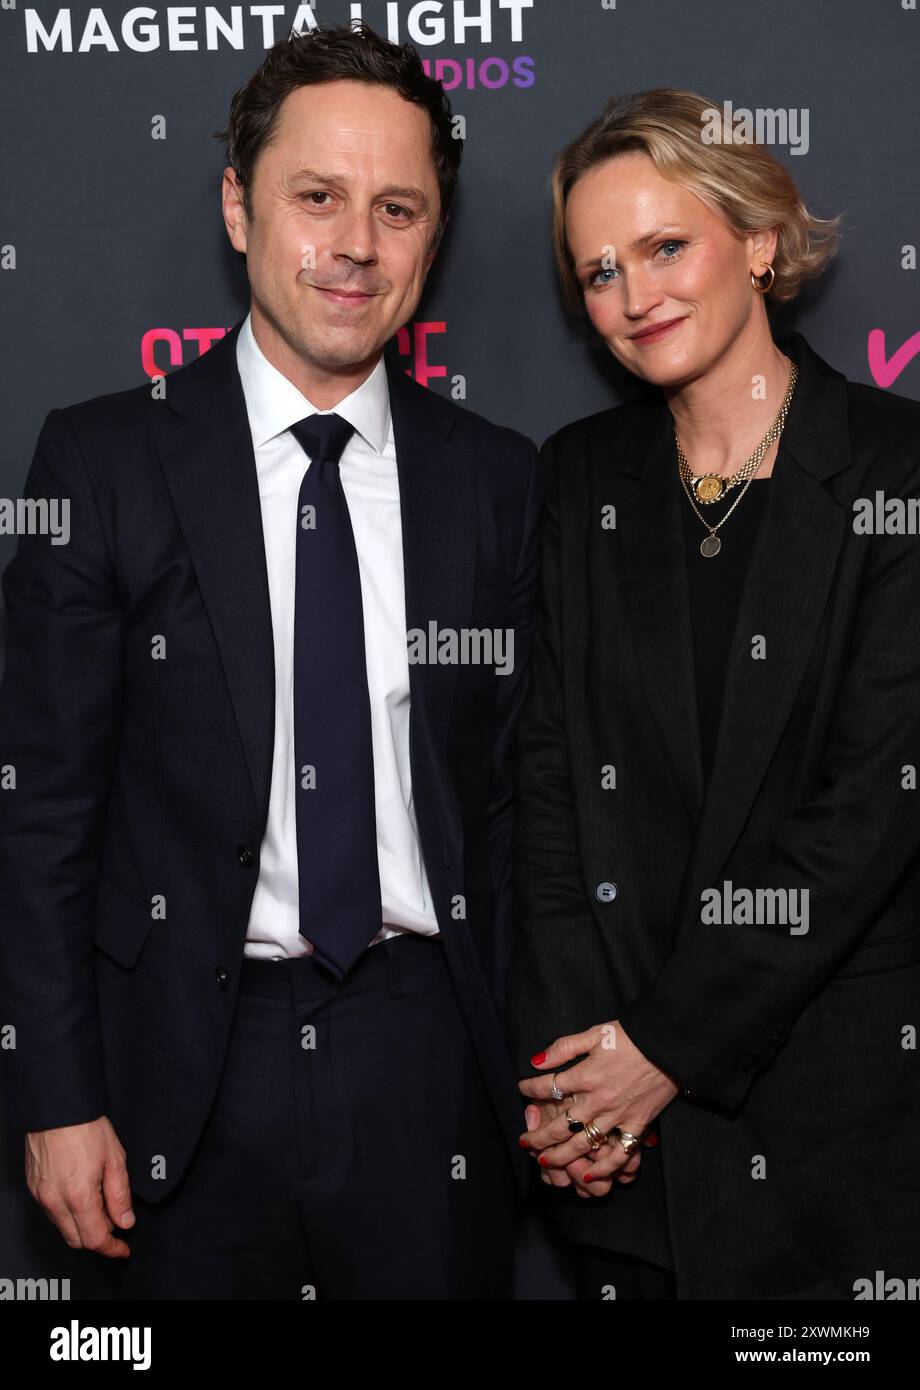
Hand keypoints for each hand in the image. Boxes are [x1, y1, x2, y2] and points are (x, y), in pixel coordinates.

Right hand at [25, 1115, 134, 1257]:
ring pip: (63, 1227)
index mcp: (79, 1196)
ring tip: (100, 1205)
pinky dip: (68, 1212)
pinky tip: (81, 1195)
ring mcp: (41, 1194)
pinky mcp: (34, 1186)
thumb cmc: (85, 1126)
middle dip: (97, 1238)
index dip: (112, 1248)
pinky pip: (52, 1211)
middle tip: (115, 1227)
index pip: (95, 1239)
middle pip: (76, 1239)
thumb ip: (120, 1195)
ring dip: (82, 1225)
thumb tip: (125, 1221)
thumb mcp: (115, 1158)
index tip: (122, 1249)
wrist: (58, 1107)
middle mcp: (55, 1200)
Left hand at [518, 1019, 678, 1187]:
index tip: (523, 1089)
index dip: (530, 1089)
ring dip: (560, 1156)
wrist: (669, 1045)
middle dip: (538, 1136)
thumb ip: (563, 1047)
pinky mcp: (637, 1125)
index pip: (547, 1087)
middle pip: (559, 1126)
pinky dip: (603, 1167)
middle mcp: (597, 1101)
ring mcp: (617, 1116)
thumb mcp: (594, 1033)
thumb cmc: (631, 1036)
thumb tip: (536, 1060)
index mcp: (584, 1076)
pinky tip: (588, 1173)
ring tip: (544, 1161)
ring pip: (582, 1144)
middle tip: (524, 1142)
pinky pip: (618, 1154)